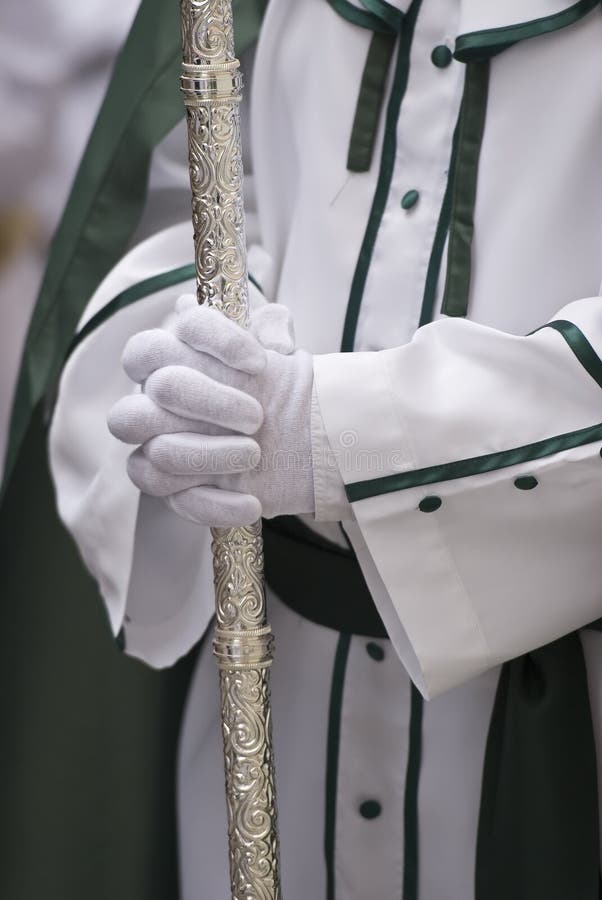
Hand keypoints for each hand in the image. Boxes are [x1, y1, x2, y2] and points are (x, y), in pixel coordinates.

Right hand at [108, 297, 313, 526]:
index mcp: (176, 350)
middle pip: (160, 388)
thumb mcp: (276, 346)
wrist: (281, 433)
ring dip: (207, 455)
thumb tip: (275, 341)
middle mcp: (154, 394)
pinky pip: (173, 498)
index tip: (260, 362)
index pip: (180, 328)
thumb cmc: (266, 381)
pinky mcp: (166, 484)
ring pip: (154, 450)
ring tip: (254, 455)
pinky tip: (252, 504)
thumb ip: (274, 326)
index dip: (218, 341)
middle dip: (210, 400)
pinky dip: (213, 505)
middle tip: (257, 416)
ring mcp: (154, 441)